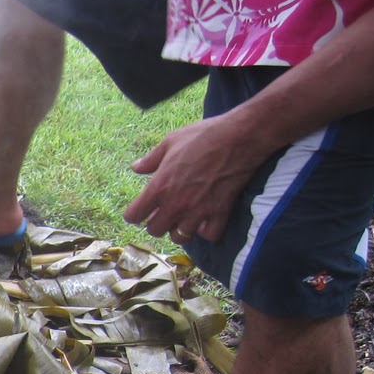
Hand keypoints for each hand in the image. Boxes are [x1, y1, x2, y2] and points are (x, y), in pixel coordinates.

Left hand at [122, 113, 265, 243]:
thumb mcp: (170, 142)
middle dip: (156, 223)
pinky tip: (206, 219)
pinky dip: (206, 230)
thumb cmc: (204, 136)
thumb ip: (151, 160)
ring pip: (179, 237)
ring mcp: (198, 211)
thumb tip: (136, 168)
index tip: (141, 209)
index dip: (134, 214)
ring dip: (179, 229)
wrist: (240, 137)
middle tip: (164, 212)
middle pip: (154, 230)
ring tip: (183, 217)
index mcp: (159, 187)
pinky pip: (209, 235)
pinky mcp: (220, 212)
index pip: (133, 216)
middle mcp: (176, 204)